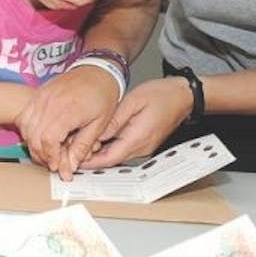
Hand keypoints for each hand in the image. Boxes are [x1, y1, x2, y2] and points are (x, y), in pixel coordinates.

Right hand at [15, 66, 120, 177]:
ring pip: (26, 128)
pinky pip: (24, 116)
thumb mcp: (100, 124)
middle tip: (52, 164)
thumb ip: (83, 146)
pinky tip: (39, 138)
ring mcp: (41, 97)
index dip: (51, 157)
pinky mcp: (38, 94)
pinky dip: (28, 130)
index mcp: (67, 110)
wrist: (97, 70)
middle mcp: (50, 103)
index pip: (49, 140)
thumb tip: (71, 166)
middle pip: (34, 136)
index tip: (58, 167)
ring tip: (46, 154)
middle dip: (41, 155)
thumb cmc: (102, 94)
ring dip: (33, 144)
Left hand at [76, 77, 193, 168]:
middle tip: (71, 150)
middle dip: (91, 157)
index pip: (108, 159)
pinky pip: (123, 149)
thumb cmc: (162, 95)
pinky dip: (109, 147)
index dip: (89, 162)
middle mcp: (141, 148)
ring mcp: (143, 147)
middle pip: (110, 160)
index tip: (73, 160)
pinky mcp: (144, 143)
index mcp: (137, 140)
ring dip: (99, 152)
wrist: (184, 96)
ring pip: (116, 155)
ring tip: (80, 143)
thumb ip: (115, 120)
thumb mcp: (134, 102)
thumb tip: (97, 135)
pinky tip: (99, 138)